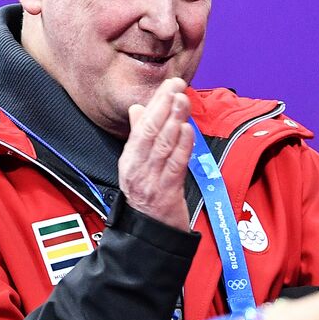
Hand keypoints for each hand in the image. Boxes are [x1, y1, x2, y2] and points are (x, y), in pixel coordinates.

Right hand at [118, 78, 193, 229]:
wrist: (149, 235)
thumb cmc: (148, 197)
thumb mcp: (138, 165)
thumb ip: (140, 136)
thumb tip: (139, 108)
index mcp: (130, 159)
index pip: (142, 125)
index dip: (156, 103)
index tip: (169, 84)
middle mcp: (137, 168)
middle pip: (150, 131)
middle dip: (164, 106)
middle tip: (176, 85)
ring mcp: (150, 180)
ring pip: (162, 146)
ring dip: (174, 120)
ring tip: (183, 100)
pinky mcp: (166, 193)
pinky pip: (174, 166)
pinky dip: (181, 147)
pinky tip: (187, 130)